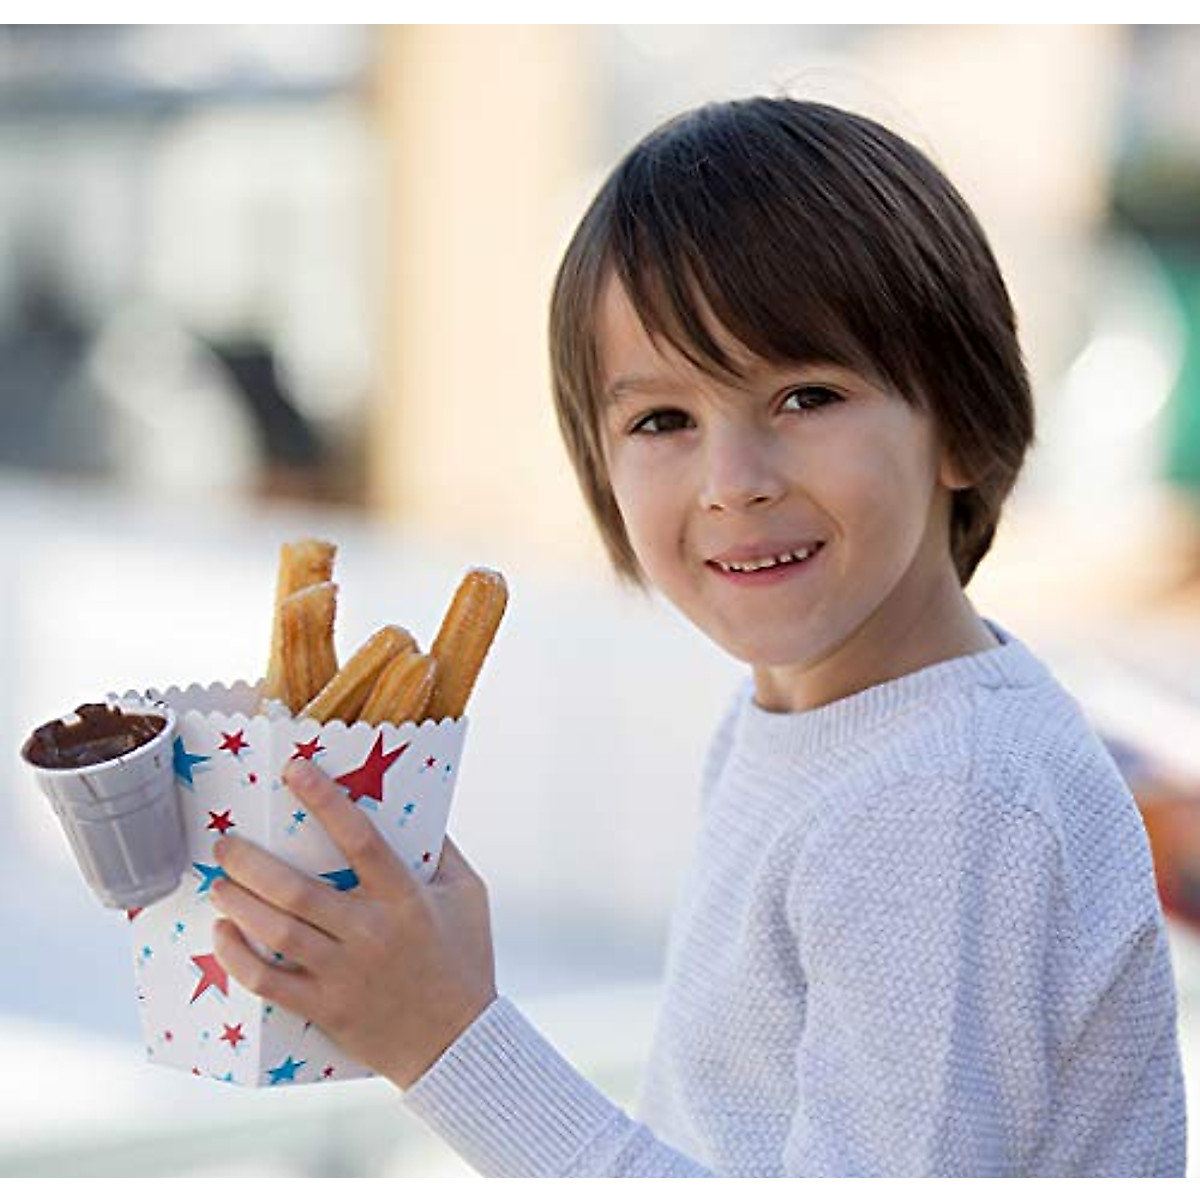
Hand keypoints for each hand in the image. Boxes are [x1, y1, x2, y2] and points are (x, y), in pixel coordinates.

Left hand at [209, 758, 497, 1090]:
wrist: (458, 1044)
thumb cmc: (466, 960)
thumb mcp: (469, 895)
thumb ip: (442, 850)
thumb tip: (416, 806)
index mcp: (406, 898)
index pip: (360, 839)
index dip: (325, 800)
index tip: (294, 769)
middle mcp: (370, 932)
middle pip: (296, 889)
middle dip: (251, 861)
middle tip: (225, 842)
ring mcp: (343, 974)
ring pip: (276, 931)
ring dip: (239, 901)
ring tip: (218, 881)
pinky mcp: (324, 1008)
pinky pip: (268, 981)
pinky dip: (238, 956)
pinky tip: (222, 933)